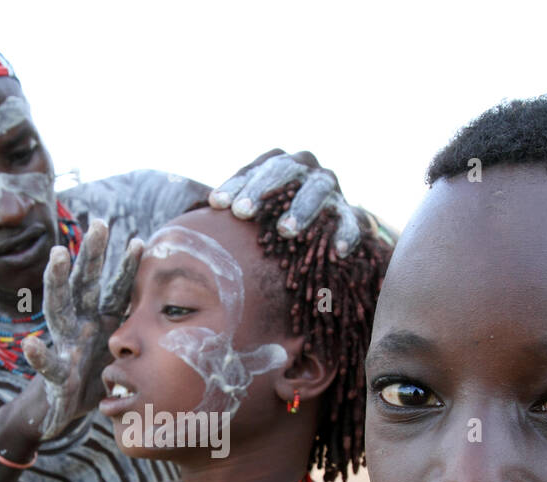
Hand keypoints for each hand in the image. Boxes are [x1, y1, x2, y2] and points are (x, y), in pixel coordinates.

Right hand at [23, 219, 143, 438]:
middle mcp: (78, 324)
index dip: (126, 266)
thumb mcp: (117, 350)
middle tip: (101, 224)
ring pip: (59, 307)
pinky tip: (29, 344)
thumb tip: (169, 311)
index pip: (113, 288)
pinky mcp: (55, 374)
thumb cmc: (94, 374)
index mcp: (98, 319)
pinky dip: (37, 355)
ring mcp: (64, 345)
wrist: (65, 408)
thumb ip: (132, 328)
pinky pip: (47, 363)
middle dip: (92, 253)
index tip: (141, 241)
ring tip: (59, 254)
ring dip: (58, 279)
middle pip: (85, 282)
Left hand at [209, 149, 360, 256]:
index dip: (236, 184)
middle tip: (242, 213)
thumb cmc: (278, 216)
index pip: (255, 169)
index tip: (217, 204)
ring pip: (316, 191)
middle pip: (283, 171)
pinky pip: (352, 221)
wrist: (328, 221)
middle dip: (262, 191)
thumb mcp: (256, 208)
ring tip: (285, 230)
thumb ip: (235, 207)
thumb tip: (194, 218)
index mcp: (280, 163)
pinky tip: (336, 251)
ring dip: (301, 209)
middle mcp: (307, 168)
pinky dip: (345, 235)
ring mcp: (331, 188)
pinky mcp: (350, 211)